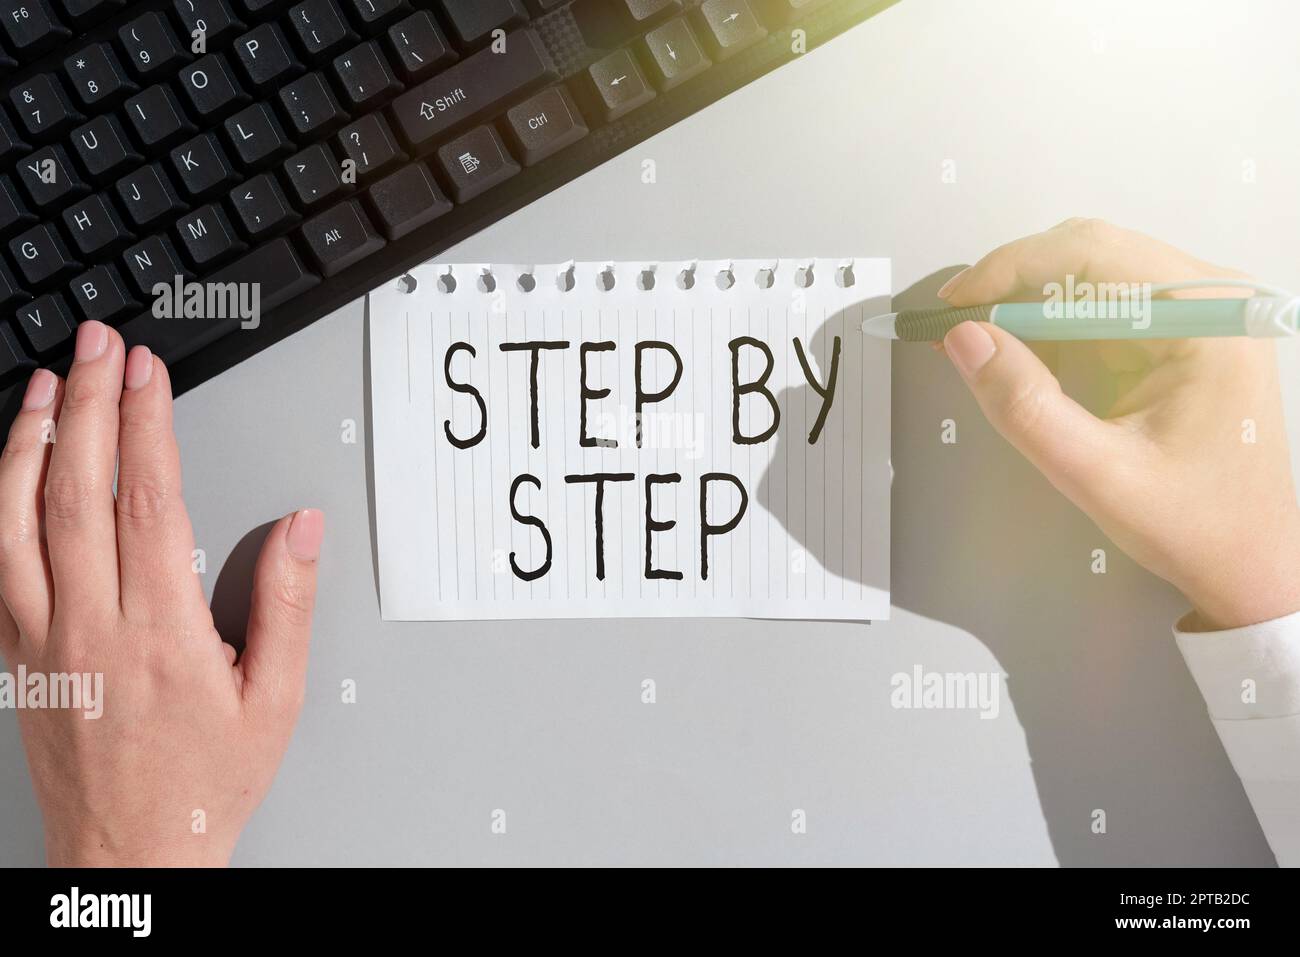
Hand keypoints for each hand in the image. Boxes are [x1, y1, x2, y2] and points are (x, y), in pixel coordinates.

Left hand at [0, 322, 323, 865]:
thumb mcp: (275, 700)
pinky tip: (10, 462)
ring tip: (45, 383)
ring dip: (28, 439)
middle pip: (75, 491)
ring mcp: (40, 637)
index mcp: (160, 634)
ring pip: (16, 517)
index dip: (143, 426)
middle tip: (97, 348)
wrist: (130, 853)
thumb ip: (286, 605)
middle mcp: (89, 627)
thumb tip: (299, 529)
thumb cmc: (204, 779)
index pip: (145, 502)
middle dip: (85, 404)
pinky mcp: (14, 651)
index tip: (145, 373)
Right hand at [938, 218, 1299, 630]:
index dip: (1012, 268)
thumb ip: (1026, 408)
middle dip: (1015, 281)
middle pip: (1092, 253)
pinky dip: (1050, 323)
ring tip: (978, 340)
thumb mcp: (1097, 475)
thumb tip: (964, 339)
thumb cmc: (1193, 525)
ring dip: (1028, 300)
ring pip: (1091, 274)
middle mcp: (1210, 298)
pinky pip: (1101, 305)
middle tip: (956, 323)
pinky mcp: (1176, 334)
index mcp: (1209, 319)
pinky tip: (1018, 355)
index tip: (954, 303)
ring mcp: (1196, 312)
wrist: (1250, 564)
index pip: (1095, 255)